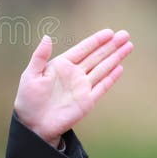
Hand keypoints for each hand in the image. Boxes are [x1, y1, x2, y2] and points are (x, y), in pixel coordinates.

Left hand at [14, 29, 132, 145]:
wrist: (34, 124)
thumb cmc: (28, 99)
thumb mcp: (31, 75)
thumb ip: (39, 56)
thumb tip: (47, 37)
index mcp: (61, 65)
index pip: (83, 49)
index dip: (96, 41)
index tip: (109, 32)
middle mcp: (74, 74)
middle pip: (97, 56)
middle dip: (111, 46)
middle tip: (125, 34)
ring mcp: (82, 87)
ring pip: (103, 68)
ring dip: (115, 58)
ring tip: (128, 46)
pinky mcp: (87, 101)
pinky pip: (102, 86)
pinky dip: (111, 77)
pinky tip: (120, 68)